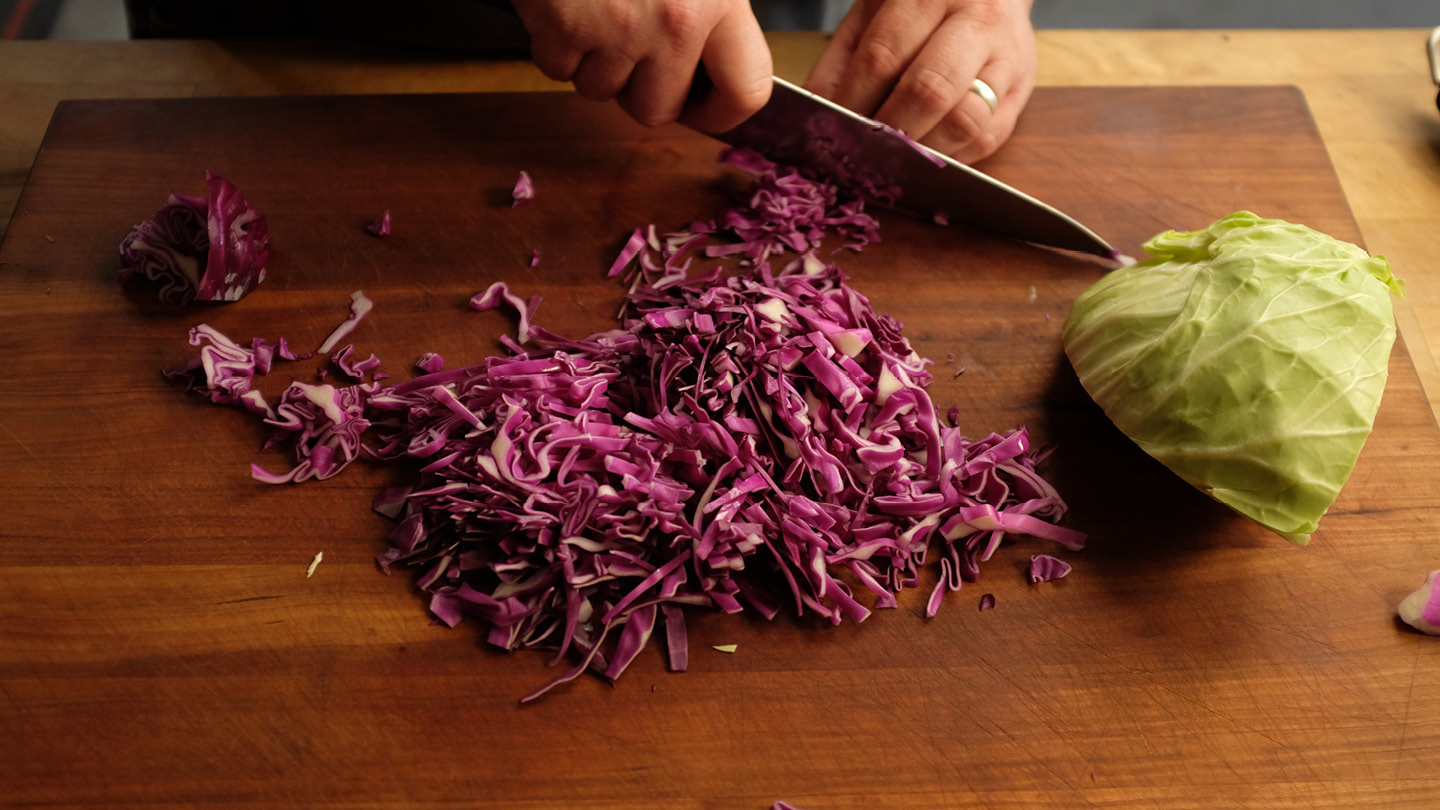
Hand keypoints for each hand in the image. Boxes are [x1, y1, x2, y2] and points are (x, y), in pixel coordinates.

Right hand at [512, 0, 772, 132]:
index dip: (723, 113)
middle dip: (639, 90)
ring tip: (595, 14)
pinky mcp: (563, 28)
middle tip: (632, 54)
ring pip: (601, 90)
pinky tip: (566, 7)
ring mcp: (615, 29)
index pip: (747, 88)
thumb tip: (719, 65)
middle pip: (657, 108)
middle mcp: (673, 22)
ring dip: (593, 63)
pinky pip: (557, 69)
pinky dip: (555, 44)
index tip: (706, 109)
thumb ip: (715, 9)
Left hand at [804, 0, 1036, 163]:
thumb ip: (842, 62)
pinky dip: (950, 158)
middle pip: (929, 91)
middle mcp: (978, 22)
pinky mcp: (1022, 91)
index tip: (830, 131)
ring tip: (892, 162)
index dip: (853, 101)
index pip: (884, 56)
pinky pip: (987, 138)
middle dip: (888, 132)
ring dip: (922, 153)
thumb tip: (814, 115)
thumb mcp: (873, 14)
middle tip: (860, 155)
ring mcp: (1008, 58)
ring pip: (966, 122)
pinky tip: (925, 159)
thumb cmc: (922, 4)